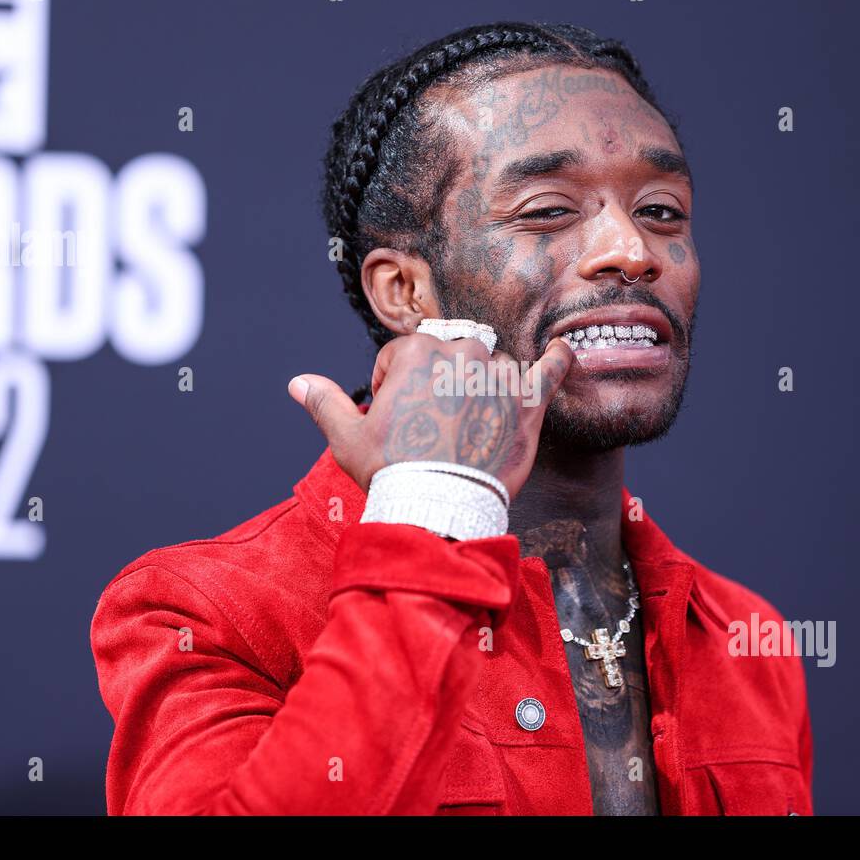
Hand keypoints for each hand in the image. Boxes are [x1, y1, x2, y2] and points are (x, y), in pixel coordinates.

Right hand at [288, 333, 573, 499]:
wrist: (438, 507)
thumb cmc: (392, 471)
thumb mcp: (348, 437)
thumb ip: (325, 401)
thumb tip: (298, 382)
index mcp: (417, 351)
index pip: (406, 354)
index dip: (396, 386)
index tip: (399, 417)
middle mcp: (461, 353)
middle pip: (450, 354)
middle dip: (441, 381)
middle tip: (434, 424)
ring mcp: (499, 375)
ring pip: (493, 364)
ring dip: (485, 382)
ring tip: (473, 421)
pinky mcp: (528, 401)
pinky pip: (552, 369)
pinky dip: (558, 360)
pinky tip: (561, 352)